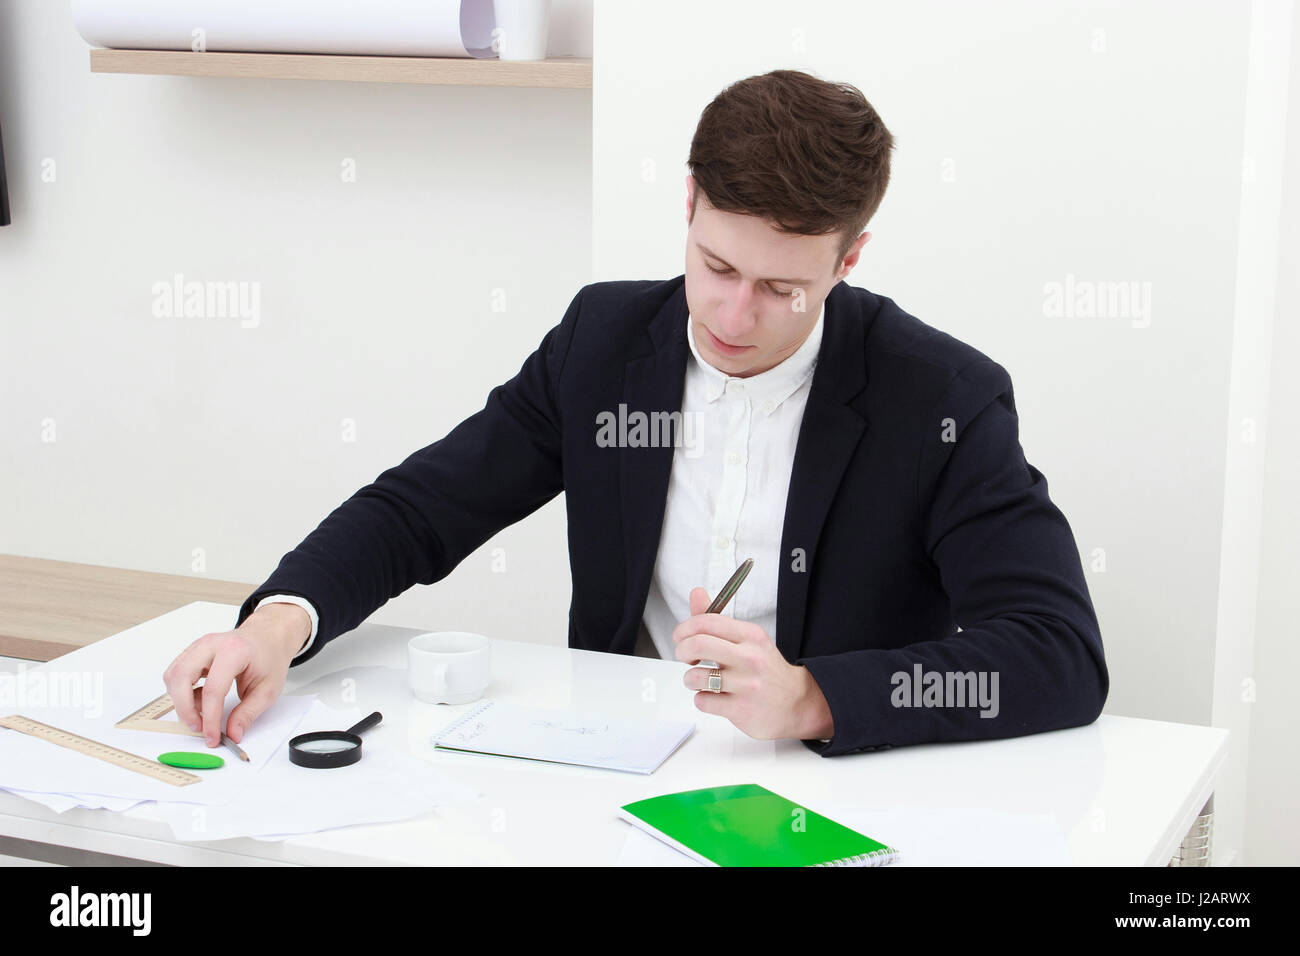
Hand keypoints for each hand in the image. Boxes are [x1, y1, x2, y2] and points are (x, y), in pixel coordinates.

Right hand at [161, 603, 309, 747]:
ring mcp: (199, 646)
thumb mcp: (268, 689)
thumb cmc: (269, 658)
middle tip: (198, 727)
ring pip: (173, 675)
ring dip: (182, 701)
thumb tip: (233, 734)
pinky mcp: (192, 652)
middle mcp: (211, 644)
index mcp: (235, 650)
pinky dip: (182, 692)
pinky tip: (201, 698)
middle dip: (185, 709)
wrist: (267, 637)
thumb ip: (248, 713)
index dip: (209, 717)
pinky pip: (176, 674)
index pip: (213, 689)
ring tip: (203, 712)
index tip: (212, 736)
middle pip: (181, 677)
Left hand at [672, 587, 833, 740]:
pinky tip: (715, 696)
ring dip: (690, 679)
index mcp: (751, 635)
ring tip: (700, 680)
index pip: (707, 621)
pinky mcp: (741, 709)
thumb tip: (696, 593)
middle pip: (697, 644)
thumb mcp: (747, 639)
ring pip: (695, 676)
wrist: (797, 702)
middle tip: (685, 657)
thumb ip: (717, 619)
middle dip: (681, 651)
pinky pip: (702, 701)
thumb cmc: (765, 669)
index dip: (684, 629)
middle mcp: (750, 658)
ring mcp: (747, 685)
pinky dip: (702, 699)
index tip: (681, 637)